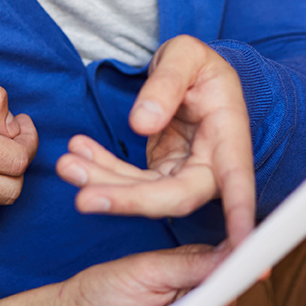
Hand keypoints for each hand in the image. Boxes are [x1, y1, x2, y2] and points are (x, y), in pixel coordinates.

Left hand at [56, 36, 255, 244]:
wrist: (189, 71)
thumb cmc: (197, 64)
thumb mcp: (185, 55)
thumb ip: (165, 84)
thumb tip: (140, 125)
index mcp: (230, 135)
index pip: (236, 181)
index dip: (238, 216)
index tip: (239, 250)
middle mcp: (211, 164)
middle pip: (175, 197)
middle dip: (129, 201)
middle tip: (83, 200)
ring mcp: (185, 173)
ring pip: (145, 194)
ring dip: (103, 183)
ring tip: (67, 164)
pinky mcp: (162, 174)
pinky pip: (128, 180)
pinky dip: (101, 168)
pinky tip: (78, 152)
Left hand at [56, 244, 227, 305]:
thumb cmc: (106, 287)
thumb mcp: (149, 270)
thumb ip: (192, 265)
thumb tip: (233, 253)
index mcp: (189, 265)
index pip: (227, 264)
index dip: (242, 267)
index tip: (256, 270)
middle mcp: (191, 293)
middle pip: (225, 299)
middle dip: (221, 301)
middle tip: (208, 300)